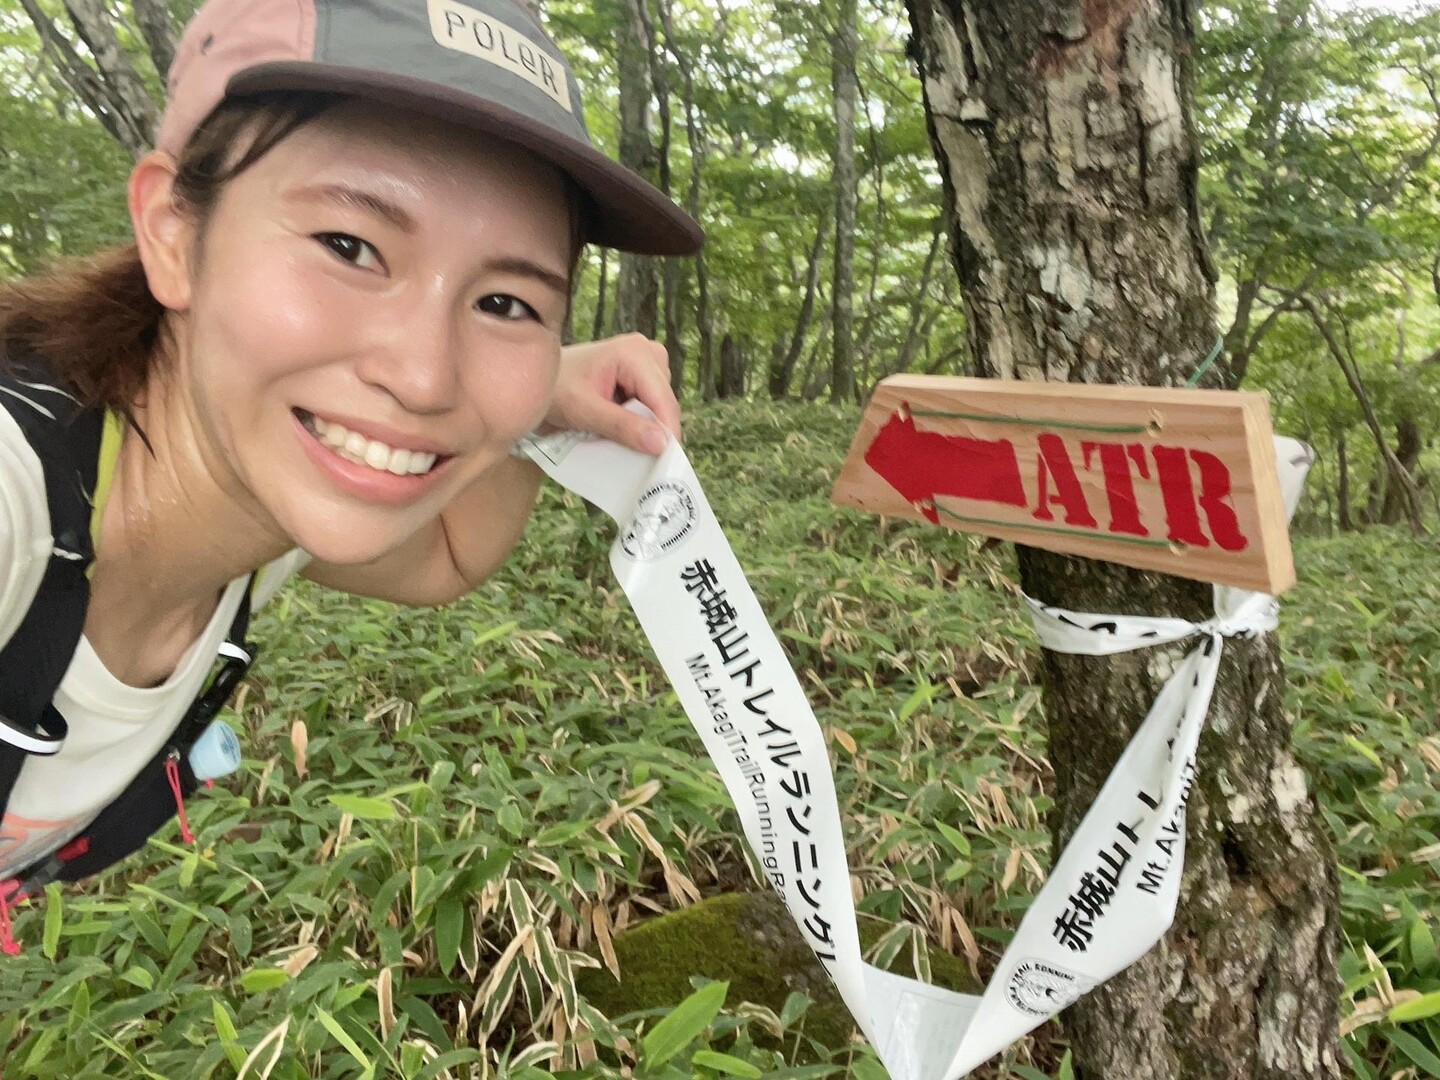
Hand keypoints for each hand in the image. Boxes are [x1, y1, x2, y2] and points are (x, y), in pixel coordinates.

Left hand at [544, 333, 680, 455]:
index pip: (663, 399)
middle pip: (665, 401)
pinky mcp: (641, 369)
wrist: (536, 377)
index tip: (665, 464)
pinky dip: (641, 417)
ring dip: (648, 424)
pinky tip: (623, 425)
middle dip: (656, 429)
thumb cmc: (555, 390)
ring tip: (624, 438)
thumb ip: (622, 426)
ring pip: (661, 403)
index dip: (667, 433)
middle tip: (641, 459)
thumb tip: (661, 443)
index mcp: (634, 353)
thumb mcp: (584, 412)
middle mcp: (646, 350)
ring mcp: (645, 358)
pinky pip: (652, 400)